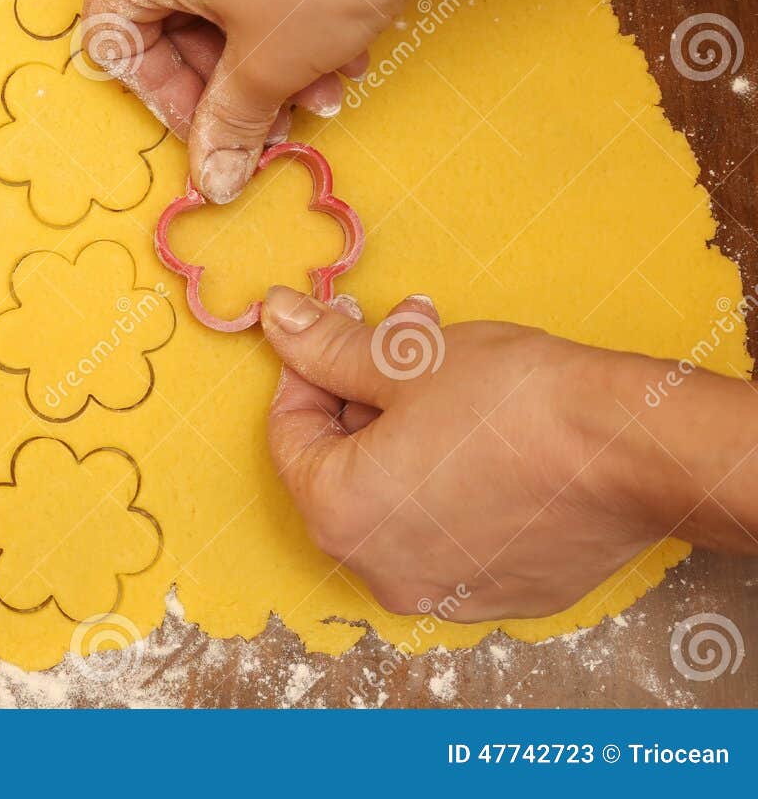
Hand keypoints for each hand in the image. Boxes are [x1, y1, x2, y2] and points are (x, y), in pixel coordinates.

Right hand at [80, 0, 452, 203]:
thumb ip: (229, 123)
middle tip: (279, 116)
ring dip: (263, 49)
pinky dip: (272, 3)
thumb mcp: (271, 61)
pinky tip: (333, 38)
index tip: (220, 131)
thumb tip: (213, 176)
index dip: (172, 103)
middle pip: (167, 21)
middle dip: (230, 79)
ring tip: (324, 81)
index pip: (120, 49)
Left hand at [259, 287, 665, 620]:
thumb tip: (276, 318)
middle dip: (362, 394)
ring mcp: (445, 591)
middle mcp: (381, 570)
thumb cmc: (513, 403)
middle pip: (342, 469)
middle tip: (397, 338)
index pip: (290, 437)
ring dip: (406, 429)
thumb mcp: (403, 358)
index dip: (307, 372)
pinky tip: (484, 430)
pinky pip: (449, 529)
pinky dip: (450, 478)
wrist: (635, 451)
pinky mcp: (503, 593)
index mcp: (339, 516)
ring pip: (396, 498)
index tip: (334, 330)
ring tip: (446, 370)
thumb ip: (326, 346)